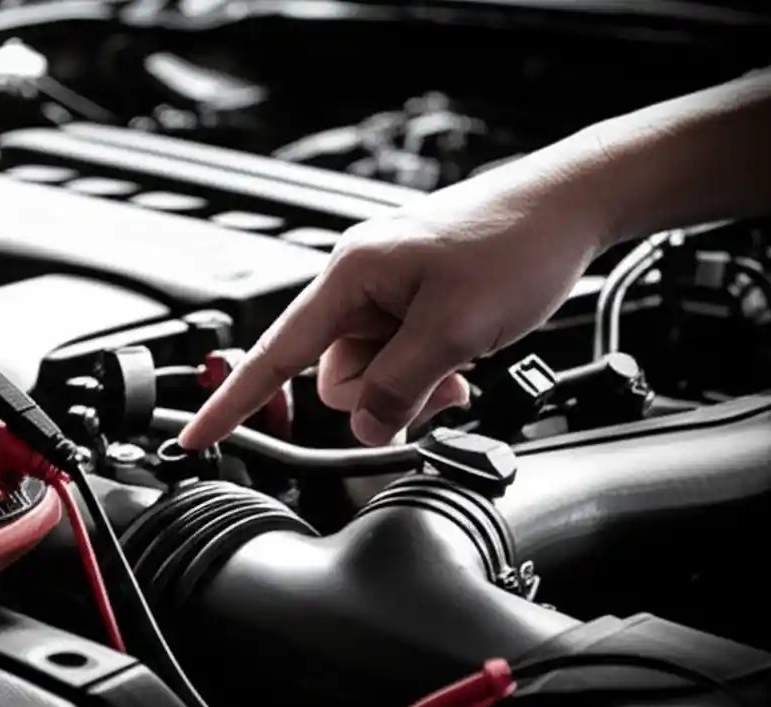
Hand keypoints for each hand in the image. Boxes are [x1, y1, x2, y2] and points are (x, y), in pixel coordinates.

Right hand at [178, 152, 612, 447]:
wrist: (572, 206)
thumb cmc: (515, 242)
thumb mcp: (455, 331)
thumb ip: (398, 388)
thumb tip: (366, 427)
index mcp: (350, 276)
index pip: (276, 353)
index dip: (234, 402)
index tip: (198, 437)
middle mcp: (359, 281)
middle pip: (337, 376)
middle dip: (385, 395)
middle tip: (444, 382)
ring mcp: (388, 290)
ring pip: (373, 372)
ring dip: (414, 384)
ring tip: (463, 360)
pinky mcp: (415, 297)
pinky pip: (400, 354)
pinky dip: (428, 368)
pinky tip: (465, 352)